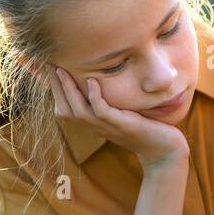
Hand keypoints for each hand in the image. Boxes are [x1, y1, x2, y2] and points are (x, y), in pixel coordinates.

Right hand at [50, 66, 187, 168]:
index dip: (55, 91)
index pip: (66, 108)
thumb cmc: (146, 129)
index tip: (48, 69)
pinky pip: (102, 111)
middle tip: (48, 64)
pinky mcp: (122, 125)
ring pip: (79, 110)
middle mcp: (97, 127)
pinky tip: (91, 82)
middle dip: (55, 87)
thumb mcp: (124, 114)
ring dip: (69, 90)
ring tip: (61, 70)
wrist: (165, 150)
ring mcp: (108, 127)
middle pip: (66, 109)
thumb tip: (101, 79)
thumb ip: (111, 102)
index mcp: (94, 123)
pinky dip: (95, 97)